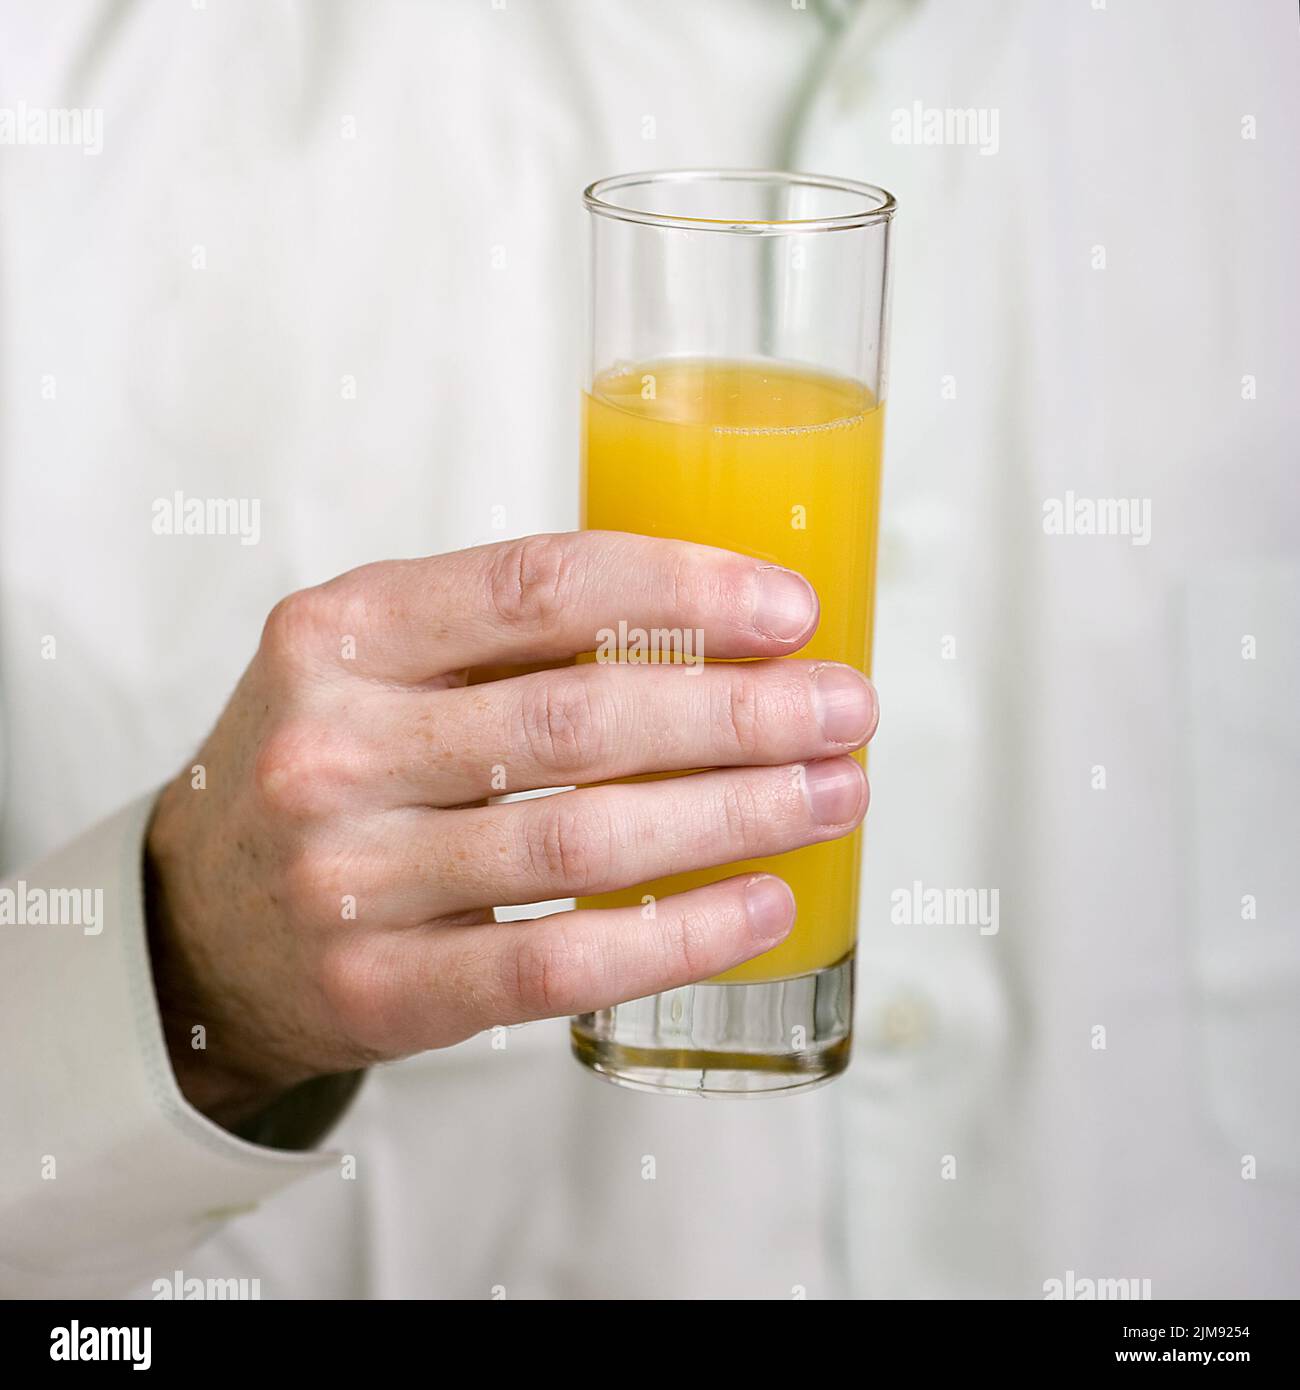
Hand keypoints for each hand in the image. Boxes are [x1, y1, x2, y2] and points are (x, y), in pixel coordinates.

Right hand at [145, 532, 875, 1127]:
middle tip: (847, 708)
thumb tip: (723, 626)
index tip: (792, 609)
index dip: (685, 590)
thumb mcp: (379, 659)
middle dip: (743, 711)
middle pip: (581, 718)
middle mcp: (333, 746)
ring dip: (735, 815)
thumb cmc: (335, 763)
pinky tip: (761, 904)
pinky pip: (557, 964)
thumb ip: (507, 631)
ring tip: (832, 794)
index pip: (540, 585)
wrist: (206, 919)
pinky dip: (678, 936)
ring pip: (584, 841)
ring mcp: (349, 875)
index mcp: (343, 631)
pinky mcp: (381, 988)